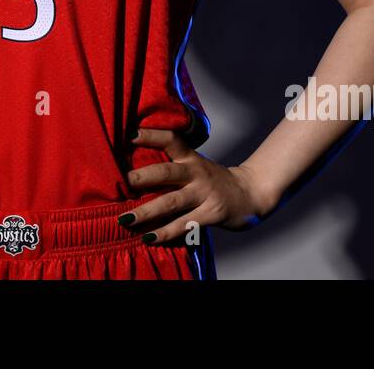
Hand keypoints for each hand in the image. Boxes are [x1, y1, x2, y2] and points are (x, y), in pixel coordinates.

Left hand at [119, 127, 272, 244]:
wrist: (252, 194)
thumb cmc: (215, 181)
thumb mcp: (196, 166)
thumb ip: (172, 166)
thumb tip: (132, 172)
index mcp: (191, 158)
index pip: (170, 140)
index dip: (151, 136)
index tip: (128, 135)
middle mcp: (197, 173)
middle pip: (167, 172)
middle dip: (143, 177)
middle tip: (121, 182)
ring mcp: (205, 194)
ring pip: (172, 202)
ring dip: (147, 211)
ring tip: (125, 218)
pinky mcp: (212, 214)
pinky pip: (185, 225)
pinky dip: (166, 232)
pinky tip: (149, 238)